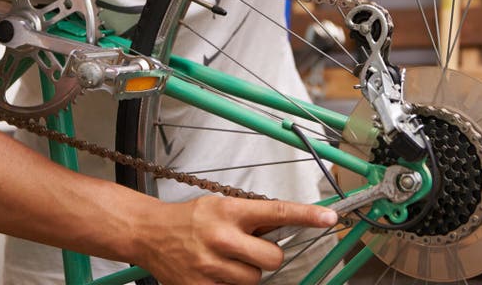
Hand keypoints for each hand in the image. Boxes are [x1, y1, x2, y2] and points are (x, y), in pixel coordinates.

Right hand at [134, 195, 336, 284]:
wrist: (151, 234)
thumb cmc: (189, 218)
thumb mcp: (220, 205)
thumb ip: (250, 217)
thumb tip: (283, 227)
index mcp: (230, 210)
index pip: (277, 212)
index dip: (307, 216)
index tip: (330, 218)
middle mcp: (222, 237)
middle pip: (272, 259)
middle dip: (269, 257)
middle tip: (252, 249)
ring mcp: (212, 266)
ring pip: (256, 280)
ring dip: (248, 273)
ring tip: (228, 261)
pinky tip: (217, 272)